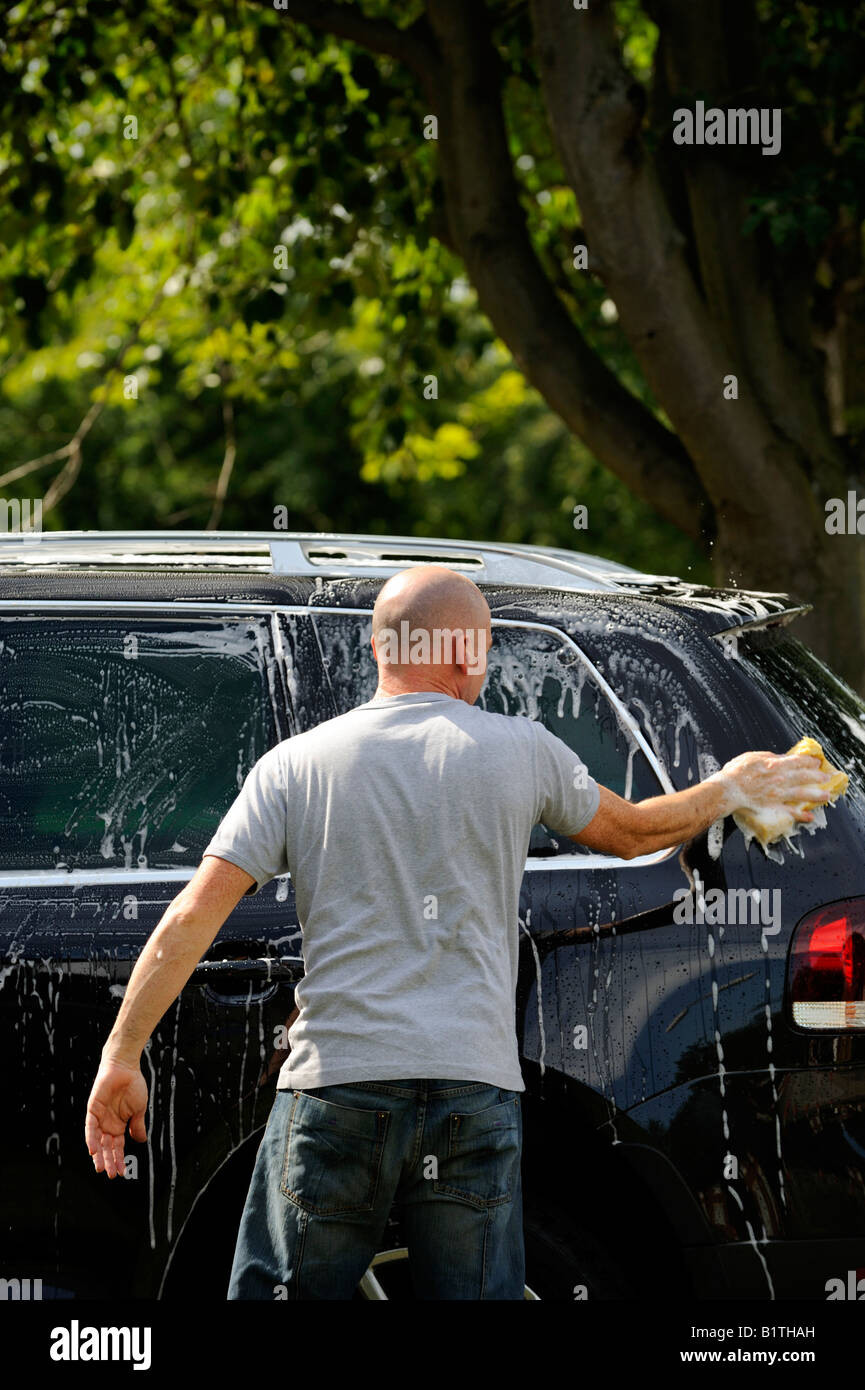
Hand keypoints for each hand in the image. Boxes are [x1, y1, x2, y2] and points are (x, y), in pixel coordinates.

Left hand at [85, 1058, 148, 1178]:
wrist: (126, 1067)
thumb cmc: (134, 1085)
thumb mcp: (139, 1109)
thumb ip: (137, 1126)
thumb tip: (141, 1141)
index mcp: (119, 1125)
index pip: (117, 1147)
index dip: (119, 1159)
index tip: (122, 1173)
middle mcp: (108, 1124)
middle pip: (106, 1147)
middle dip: (108, 1161)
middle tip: (110, 1175)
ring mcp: (99, 1118)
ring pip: (97, 1140)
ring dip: (98, 1154)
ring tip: (100, 1168)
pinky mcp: (92, 1109)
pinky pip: (90, 1127)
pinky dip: (91, 1138)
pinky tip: (93, 1150)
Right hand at [709, 751, 833, 819]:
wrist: (727, 791)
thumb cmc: (735, 773)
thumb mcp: (751, 757)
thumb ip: (767, 756)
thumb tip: (779, 758)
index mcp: (775, 765)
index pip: (797, 761)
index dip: (809, 761)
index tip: (816, 762)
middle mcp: (780, 779)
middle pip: (803, 777)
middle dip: (817, 776)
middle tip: (826, 777)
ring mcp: (778, 794)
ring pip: (802, 794)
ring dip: (816, 795)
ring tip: (826, 796)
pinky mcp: (773, 807)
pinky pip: (790, 812)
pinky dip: (800, 815)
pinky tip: (810, 817)